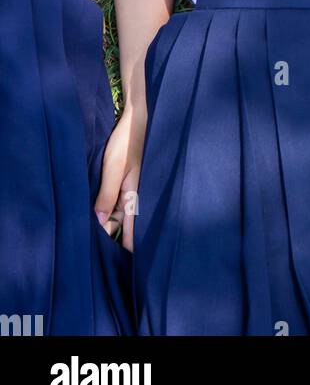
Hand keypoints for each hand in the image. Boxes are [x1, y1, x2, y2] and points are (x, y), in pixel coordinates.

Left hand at [94, 105, 144, 252]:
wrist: (134, 120)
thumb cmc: (125, 144)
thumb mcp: (113, 170)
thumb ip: (107, 196)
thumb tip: (100, 224)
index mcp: (133, 194)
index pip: (130, 227)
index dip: (127, 244)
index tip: (127, 264)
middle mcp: (131, 192)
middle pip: (123, 221)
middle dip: (115, 236)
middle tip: (106, 257)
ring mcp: (127, 185)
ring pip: (118, 211)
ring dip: (110, 222)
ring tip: (100, 240)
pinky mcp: (122, 178)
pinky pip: (115, 199)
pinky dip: (109, 208)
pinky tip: (102, 214)